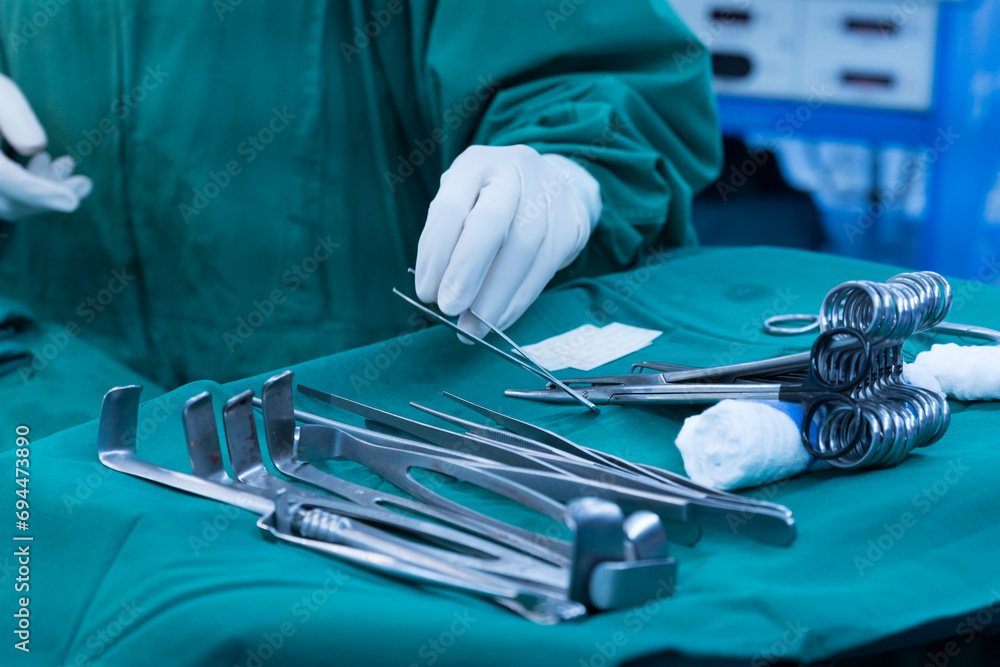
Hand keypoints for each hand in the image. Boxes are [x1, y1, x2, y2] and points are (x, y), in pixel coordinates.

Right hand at [0, 73, 91, 219]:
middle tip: (84, 183)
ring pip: (7, 205)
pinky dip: (29, 189)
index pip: (4, 179)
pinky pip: (5, 198)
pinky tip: (44, 161)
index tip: (72, 203)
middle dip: (50, 197)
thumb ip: (12, 115)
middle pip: (7, 203)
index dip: (39, 194)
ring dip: (43, 193)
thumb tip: (35, 148)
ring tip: (67, 165)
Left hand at [415, 145, 600, 339]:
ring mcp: (547, 196)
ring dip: (494, 297)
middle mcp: (514, 172)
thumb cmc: (490, 200)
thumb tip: (437, 291)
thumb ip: (447, 239)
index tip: (426, 292)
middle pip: (491, 223)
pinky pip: (543, 270)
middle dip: (466, 271)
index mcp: (475, 164)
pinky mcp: (570, 225)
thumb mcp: (462, 203)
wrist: (550, 185)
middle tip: (448, 308)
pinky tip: (498, 319)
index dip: (436, 253)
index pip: (451, 207)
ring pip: (522, 251)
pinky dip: (517, 301)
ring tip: (472, 327)